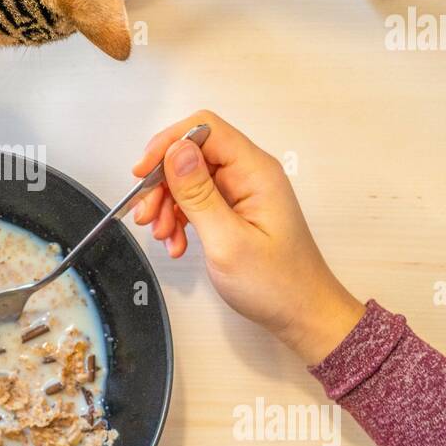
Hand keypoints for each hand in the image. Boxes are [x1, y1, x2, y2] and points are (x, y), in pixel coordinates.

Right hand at [132, 111, 364, 364]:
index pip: (204, 129)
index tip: (143, 173)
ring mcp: (241, 192)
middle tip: (146, 214)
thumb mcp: (228, 241)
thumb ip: (198, 194)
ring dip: (167, 205)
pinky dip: (179, 219)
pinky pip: (196, 201)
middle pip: (191, 155)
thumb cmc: (277, 285)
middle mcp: (249, 175)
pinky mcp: (234, 210)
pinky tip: (176, 244)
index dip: (168, 144)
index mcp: (255, 172)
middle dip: (162, 182)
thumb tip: (175, 151)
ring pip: (189, 179)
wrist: (302, 315)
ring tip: (163, 235)